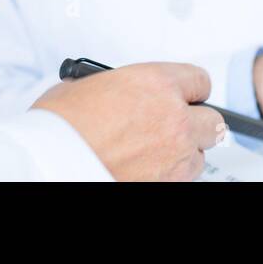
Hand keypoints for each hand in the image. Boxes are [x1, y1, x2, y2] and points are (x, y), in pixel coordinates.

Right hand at [33, 62, 224, 180]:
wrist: (50, 161)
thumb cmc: (60, 125)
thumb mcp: (86, 85)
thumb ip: (117, 85)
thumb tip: (119, 91)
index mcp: (156, 82)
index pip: (199, 80)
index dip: (189, 89)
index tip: (185, 95)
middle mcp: (174, 117)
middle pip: (213, 120)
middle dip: (196, 122)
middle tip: (176, 124)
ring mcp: (174, 154)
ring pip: (201, 153)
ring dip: (185, 151)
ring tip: (157, 150)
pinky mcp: (168, 183)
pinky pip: (185, 177)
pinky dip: (171, 173)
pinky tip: (149, 167)